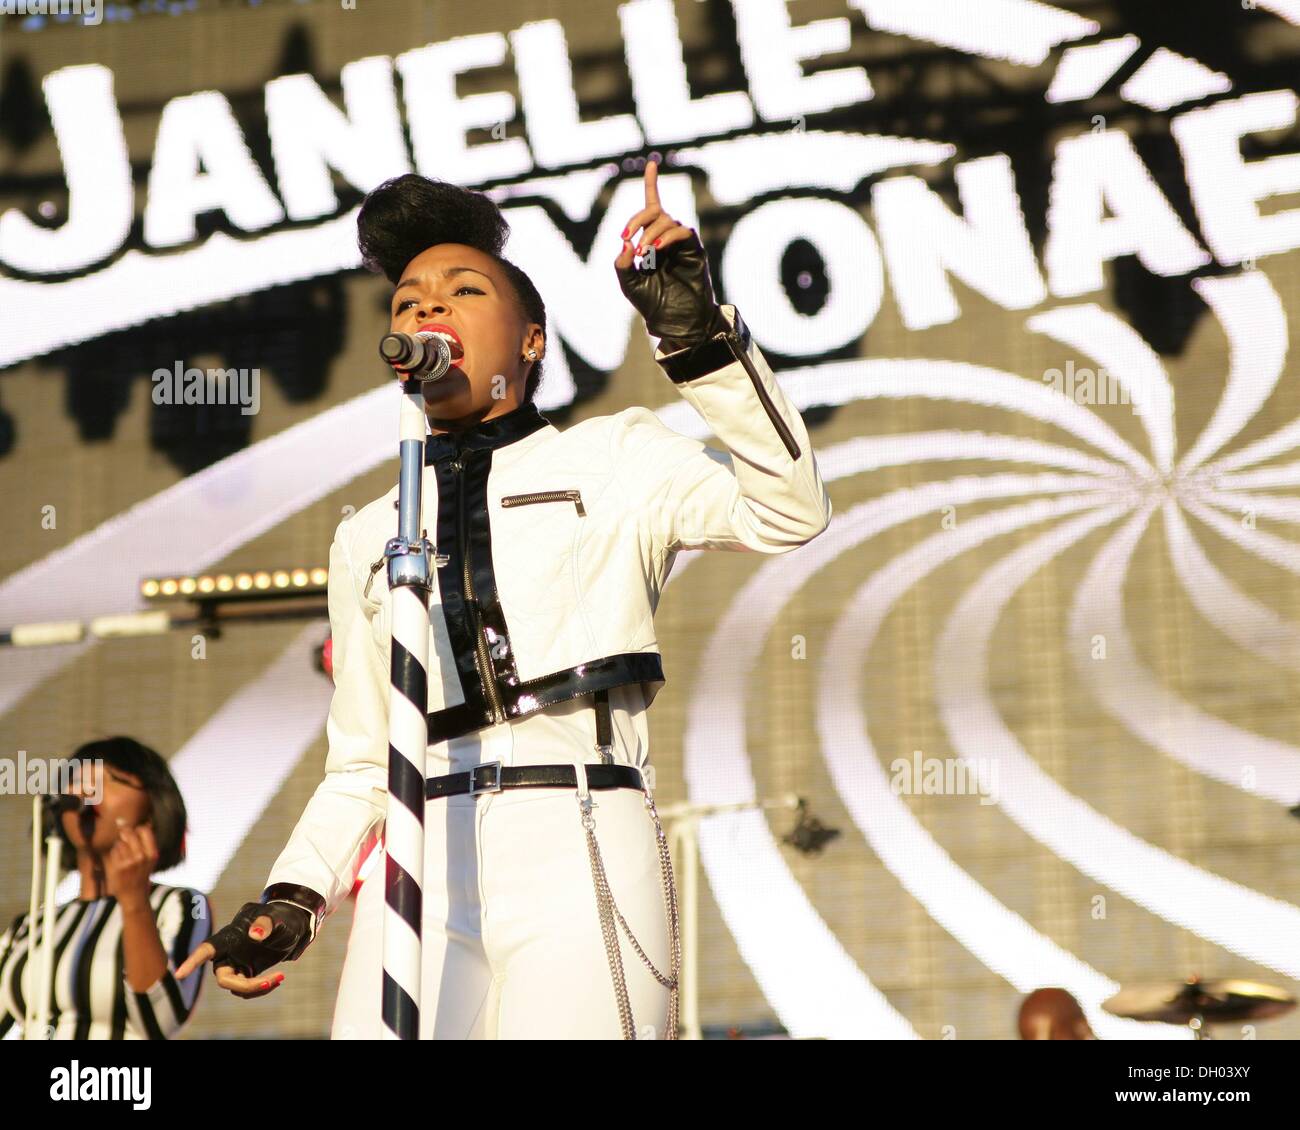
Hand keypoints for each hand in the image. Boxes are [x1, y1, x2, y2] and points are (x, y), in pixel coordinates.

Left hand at [104, 821, 157, 910]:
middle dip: (125, 833)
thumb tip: (126, 821)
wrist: (134, 895)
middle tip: (124, 838)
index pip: (144, 830)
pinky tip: (118, 861)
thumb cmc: (141, 873)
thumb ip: (143, 841)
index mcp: (153, 853)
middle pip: (130, 833)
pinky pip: (114, 851)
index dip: (138, 829)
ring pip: (120, 842)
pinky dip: (114, 854)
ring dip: (119, 845)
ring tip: (123, 854)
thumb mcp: (149, 858)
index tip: (135, 833)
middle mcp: (142, 857)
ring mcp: (130, 862)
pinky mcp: (118, 867)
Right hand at [176, 899, 307, 998]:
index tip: (179, 975)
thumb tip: (254, 934)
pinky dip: (262, 988)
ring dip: (256, 988)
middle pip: (223, 977)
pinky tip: (277, 979)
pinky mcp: (247, 972)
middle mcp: (229, 952)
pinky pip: (246, 989)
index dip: (192, 962)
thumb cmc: (280, 917)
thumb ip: (265, 923)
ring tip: (279, 977)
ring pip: (236, 986)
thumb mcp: (276, 918)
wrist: (293, 925)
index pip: (207, 949)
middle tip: (268, 981)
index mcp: (230, 936)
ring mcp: (237, 964)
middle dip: (244, 985)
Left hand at [615, 159, 726, 350]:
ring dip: (650, 234)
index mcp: (652, 240)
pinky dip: (668, 236)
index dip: (652, 183)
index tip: (652, 163)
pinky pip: (683, 231)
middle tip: (627, 239)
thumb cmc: (653, 303)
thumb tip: (625, 244)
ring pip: (667, 221)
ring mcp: (682, 243)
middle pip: (655, 211)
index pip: (652, 206)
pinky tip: (657, 249)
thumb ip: (622, 264)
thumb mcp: (628, 284)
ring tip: (643, 254)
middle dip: (637, 220)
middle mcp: (668, 237)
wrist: (677, 321)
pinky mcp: (695, 250)